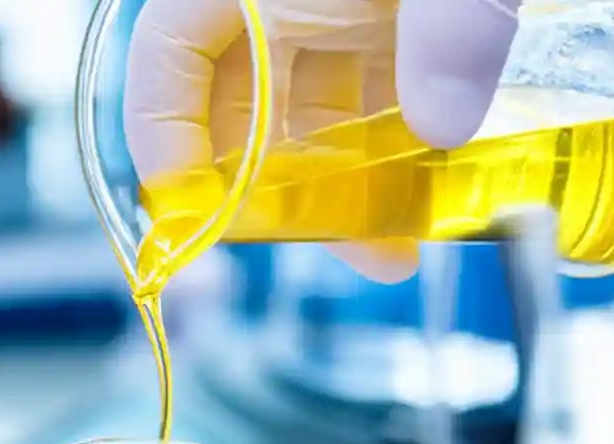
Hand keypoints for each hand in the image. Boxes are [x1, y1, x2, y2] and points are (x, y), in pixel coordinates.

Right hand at [124, 0, 521, 281]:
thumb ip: (450, 20)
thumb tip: (443, 124)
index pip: (169, 57)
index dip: (164, 139)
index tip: (191, 213)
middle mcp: (289, 0)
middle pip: (240, 107)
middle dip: (273, 191)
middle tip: (319, 247)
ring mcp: (343, 14)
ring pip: (309, 117)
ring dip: (341, 188)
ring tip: (393, 246)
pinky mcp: (395, 28)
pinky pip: (373, 102)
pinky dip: (393, 152)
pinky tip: (428, 190)